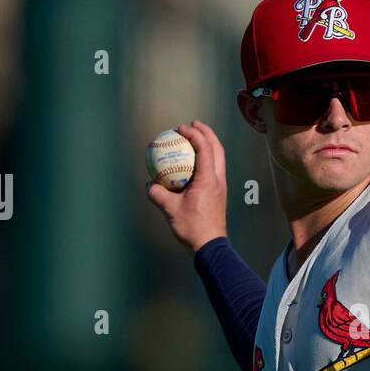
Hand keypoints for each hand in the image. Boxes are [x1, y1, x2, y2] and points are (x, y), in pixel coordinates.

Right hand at [146, 120, 227, 252]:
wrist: (210, 245)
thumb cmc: (192, 228)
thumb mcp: (169, 209)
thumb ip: (157, 194)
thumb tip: (148, 184)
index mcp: (209, 179)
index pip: (204, 148)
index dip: (194, 134)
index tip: (181, 128)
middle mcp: (218, 180)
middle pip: (218, 148)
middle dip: (207, 133)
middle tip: (193, 124)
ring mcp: (220, 186)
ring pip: (219, 158)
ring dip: (209, 145)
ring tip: (195, 139)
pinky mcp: (219, 193)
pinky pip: (214, 169)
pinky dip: (206, 160)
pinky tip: (192, 163)